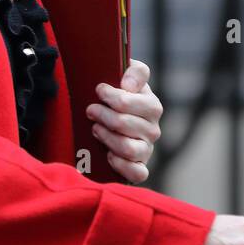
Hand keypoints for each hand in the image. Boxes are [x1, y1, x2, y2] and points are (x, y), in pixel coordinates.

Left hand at [85, 58, 160, 183]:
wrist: (113, 121)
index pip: (132, 102)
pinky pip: (136, 173)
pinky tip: (108, 155)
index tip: (99, 90)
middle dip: (103, 115)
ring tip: (95, 128)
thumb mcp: (127, 77)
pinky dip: (120, 164)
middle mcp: (153, 129)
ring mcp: (147, 150)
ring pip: (128, 148)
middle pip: (124, 123)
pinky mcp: (140, 169)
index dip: (112, 96)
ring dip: (107, 137)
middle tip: (90, 110)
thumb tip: (128, 85)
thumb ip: (135, 72)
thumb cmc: (119, 97)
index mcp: (151, 105)